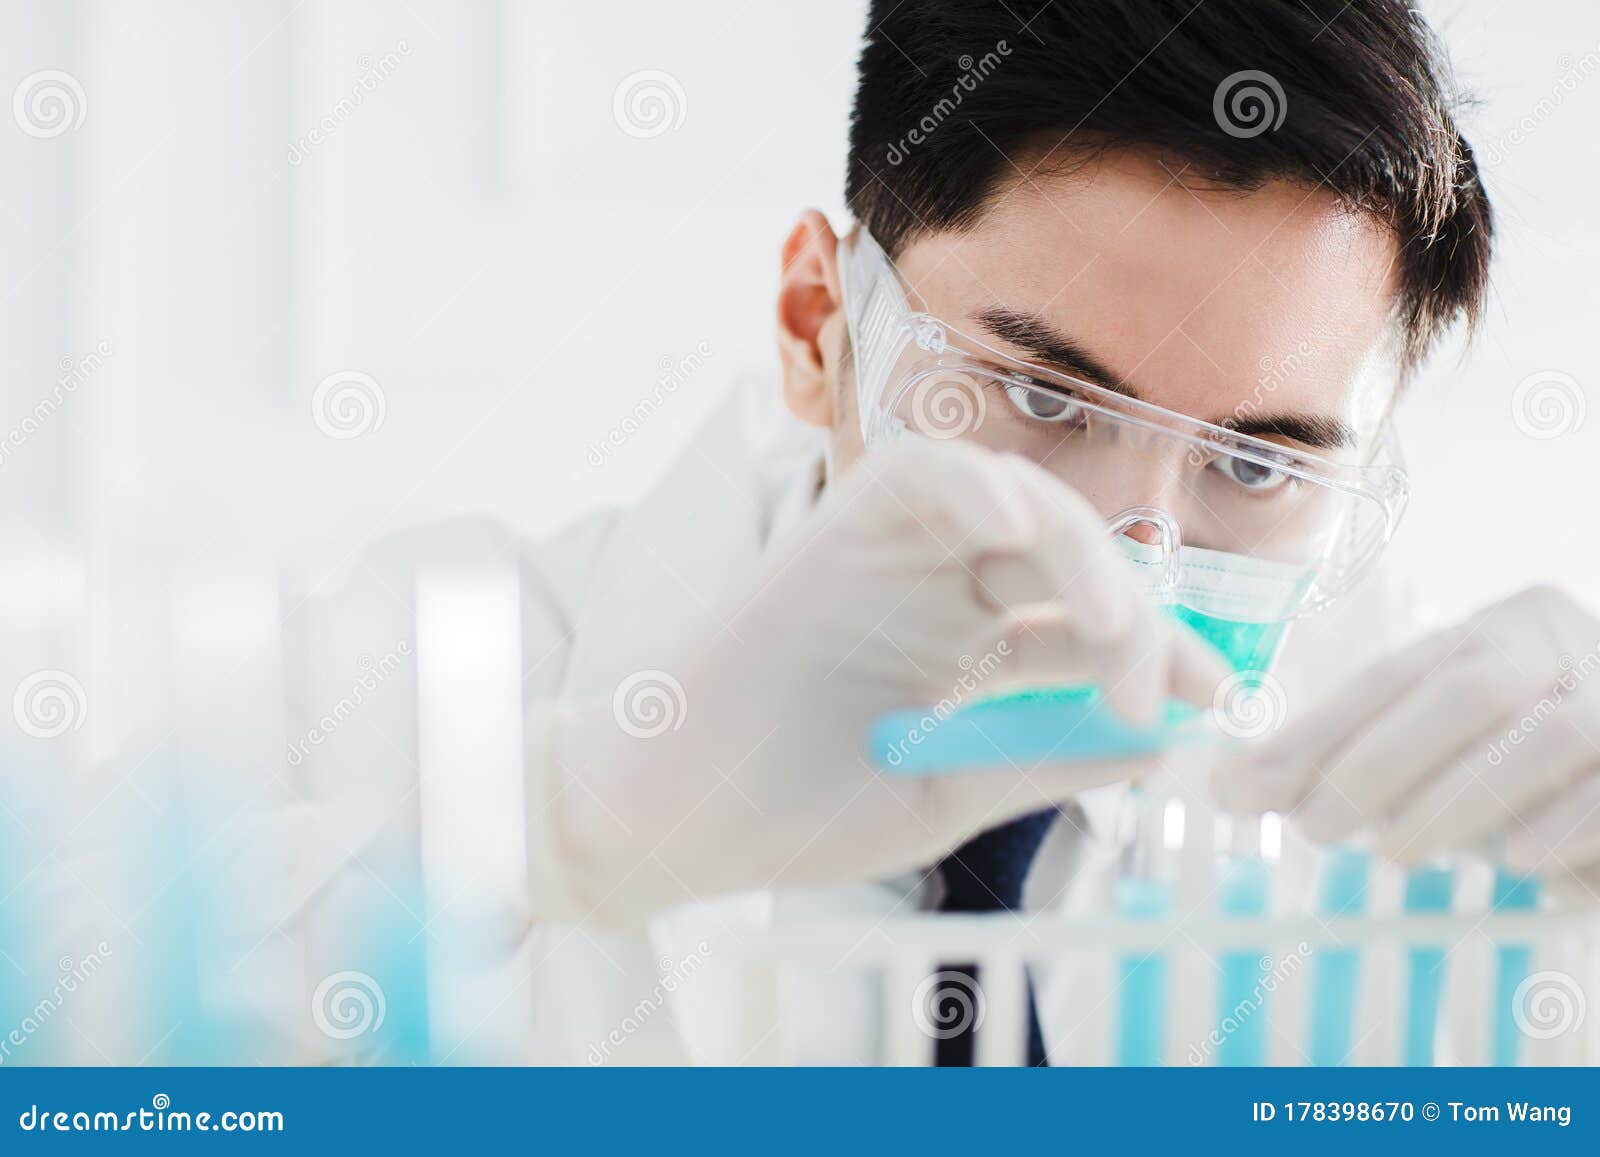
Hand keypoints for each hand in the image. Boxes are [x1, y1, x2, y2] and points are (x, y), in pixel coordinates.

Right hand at [553, 436, 1230, 923]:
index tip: (1212, 701)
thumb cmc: (793, 815)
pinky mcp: (836, 528)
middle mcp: (939, 593)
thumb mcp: (949, 795)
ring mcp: (890, 557)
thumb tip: (1164, 739)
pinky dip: (976, 483)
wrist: (672, 821)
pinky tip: (1018, 532)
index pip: (1083, 628)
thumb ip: (1048, 759)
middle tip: (1173, 682)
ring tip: (1113, 629)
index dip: (1156, 653)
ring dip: (1077, 550)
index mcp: (966, 654)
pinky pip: (921, 472)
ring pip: (1012, 501)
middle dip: (1135, 610)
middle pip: (1065, 560)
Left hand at [1214, 586, 1599, 885]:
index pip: (1392, 676)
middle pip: (1465, 690)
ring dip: (1456, 801)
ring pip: (1542, 735)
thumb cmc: (1532, 766)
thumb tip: (1236, 786)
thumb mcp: (1446, 744)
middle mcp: (1560, 645)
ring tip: (1394, 853)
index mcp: (1496, 630)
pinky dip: (1558, 825)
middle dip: (1375, 763)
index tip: (1243, 788)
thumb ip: (1356, 756)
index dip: (1314, 733)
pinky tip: (1510, 861)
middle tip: (1315, 829)